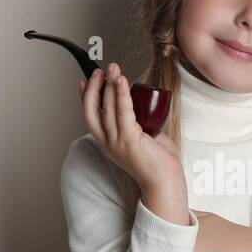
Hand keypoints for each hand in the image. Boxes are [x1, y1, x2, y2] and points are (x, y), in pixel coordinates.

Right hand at [79, 62, 183, 193]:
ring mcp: (116, 142)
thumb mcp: (144, 138)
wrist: (165, 182)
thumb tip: (144, 107)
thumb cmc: (159, 163)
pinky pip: (122, 111)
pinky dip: (120, 94)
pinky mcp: (128, 140)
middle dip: (94, 87)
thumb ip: (140, 123)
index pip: (90, 116)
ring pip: (106, 108)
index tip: (86, 80)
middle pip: (91, 110)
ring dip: (108, 85)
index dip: (85, 96)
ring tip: (113, 69)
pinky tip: (121, 81)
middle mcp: (108, 143)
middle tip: (101, 70)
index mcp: (108, 143)